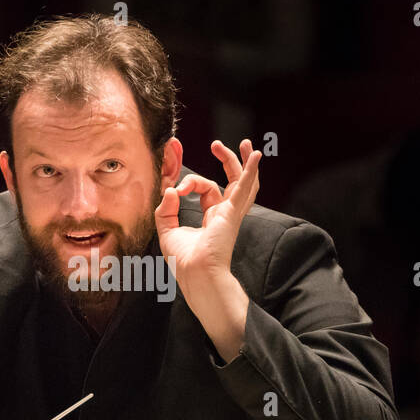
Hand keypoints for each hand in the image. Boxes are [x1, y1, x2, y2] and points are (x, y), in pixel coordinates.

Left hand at [154, 138, 260, 286]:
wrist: (196, 274)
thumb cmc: (185, 261)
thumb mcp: (167, 231)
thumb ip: (165, 210)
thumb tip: (169, 190)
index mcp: (212, 217)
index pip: (205, 188)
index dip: (188, 182)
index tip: (174, 188)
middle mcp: (224, 213)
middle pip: (229, 181)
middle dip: (227, 161)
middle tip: (217, 145)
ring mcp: (230, 212)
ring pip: (241, 182)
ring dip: (242, 162)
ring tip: (244, 144)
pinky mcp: (231, 213)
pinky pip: (244, 188)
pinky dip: (250, 171)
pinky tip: (255, 155)